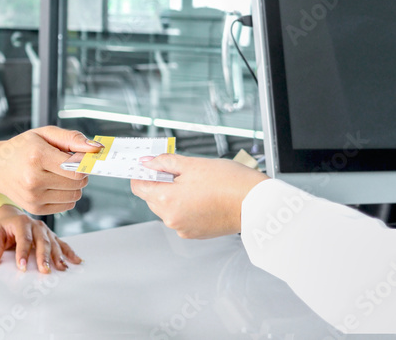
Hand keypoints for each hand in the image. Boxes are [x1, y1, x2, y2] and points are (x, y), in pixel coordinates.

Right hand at [0, 127, 102, 214]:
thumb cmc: (22, 148)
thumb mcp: (44, 134)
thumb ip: (72, 138)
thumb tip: (96, 148)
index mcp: (37, 156)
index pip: (76, 169)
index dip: (84, 164)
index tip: (82, 159)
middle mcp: (34, 179)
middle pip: (77, 183)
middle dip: (79, 174)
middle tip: (67, 165)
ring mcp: (33, 196)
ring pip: (74, 196)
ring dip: (74, 186)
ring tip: (59, 175)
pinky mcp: (35, 209)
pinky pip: (67, 205)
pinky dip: (66, 196)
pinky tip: (53, 186)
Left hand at [0, 205, 81, 272]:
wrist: (14, 218)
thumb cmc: (5, 229)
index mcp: (21, 223)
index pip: (23, 238)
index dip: (22, 253)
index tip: (22, 267)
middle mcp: (35, 225)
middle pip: (41, 241)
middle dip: (43, 256)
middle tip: (44, 270)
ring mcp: (45, 230)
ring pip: (53, 243)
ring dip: (58, 256)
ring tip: (61, 268)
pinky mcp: (52, 236)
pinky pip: (62, 244)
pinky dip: (70, 252)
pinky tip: (77, 261)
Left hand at [131, 154, 267, 238]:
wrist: (257, 204)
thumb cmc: (230, 183)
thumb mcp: (192, 164)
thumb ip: (164, 162)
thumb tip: (147, 161)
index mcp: (167, 200)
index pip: (139, 186)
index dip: (142, 173)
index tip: (147, 166)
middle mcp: (172, 219)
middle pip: (152, 198)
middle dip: (160, 183)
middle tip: (178, 171)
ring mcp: (184, 228)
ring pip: (167, 208)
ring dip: (174, 195)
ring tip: (195, 184)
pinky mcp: (197, 233)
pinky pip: (182, 217)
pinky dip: (186, 206)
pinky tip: (202, 196)